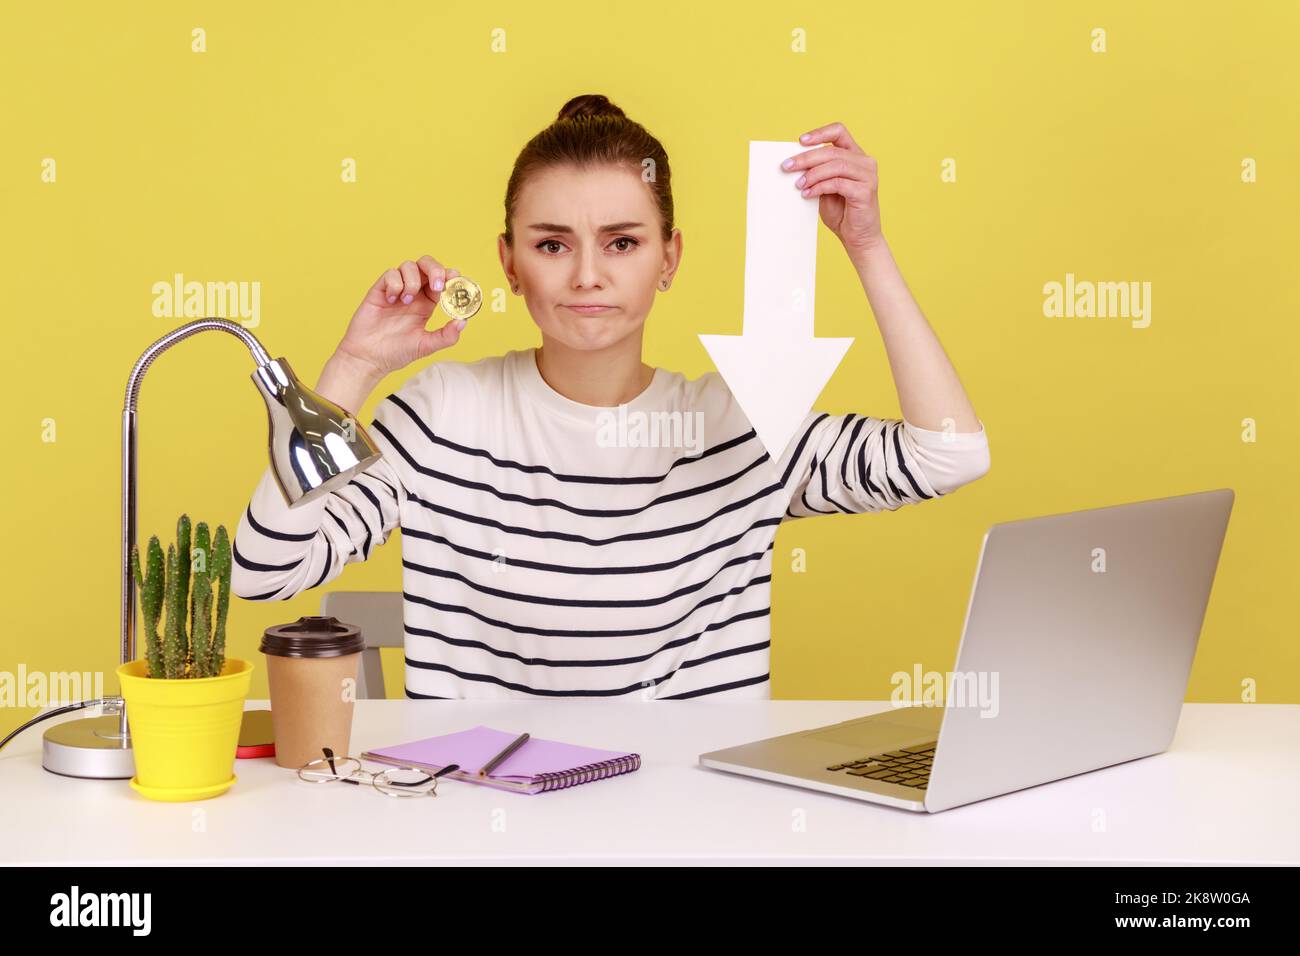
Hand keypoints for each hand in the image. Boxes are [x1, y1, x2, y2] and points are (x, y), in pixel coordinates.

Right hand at [334, 255, 466, 379]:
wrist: (369, 358)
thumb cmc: (397, 352)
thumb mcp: (427, 346)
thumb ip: (447, 336)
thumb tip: (463, 321)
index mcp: (427, 303)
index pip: (442, 280)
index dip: (450, 276)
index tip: (455, 280)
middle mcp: (413, 293)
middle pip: (427, 265)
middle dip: (435, 269)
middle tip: (437, 286)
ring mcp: (396, 289)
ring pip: (409, 266)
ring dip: (412, 281)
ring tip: (406, 301)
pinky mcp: (380, 290)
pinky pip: (390, 273)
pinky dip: (394, 284)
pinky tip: (391, 300)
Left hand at [782, 122, 882, 258]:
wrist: (858, 238)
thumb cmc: (841, 212)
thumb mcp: (825, 188)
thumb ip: (817, 174)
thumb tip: (793, 164)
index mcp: (855, 156)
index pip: (839, 132)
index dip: (819, 133)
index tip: (800, 141)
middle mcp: (865, 162)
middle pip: (832, 150)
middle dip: (806, 158)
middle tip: (787, 166)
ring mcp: (868, 175)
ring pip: (835, 164)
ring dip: (812, 173)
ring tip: (798, 184)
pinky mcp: (865, 191)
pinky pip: (837, 182)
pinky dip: (819, 187)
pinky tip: (808, 194)